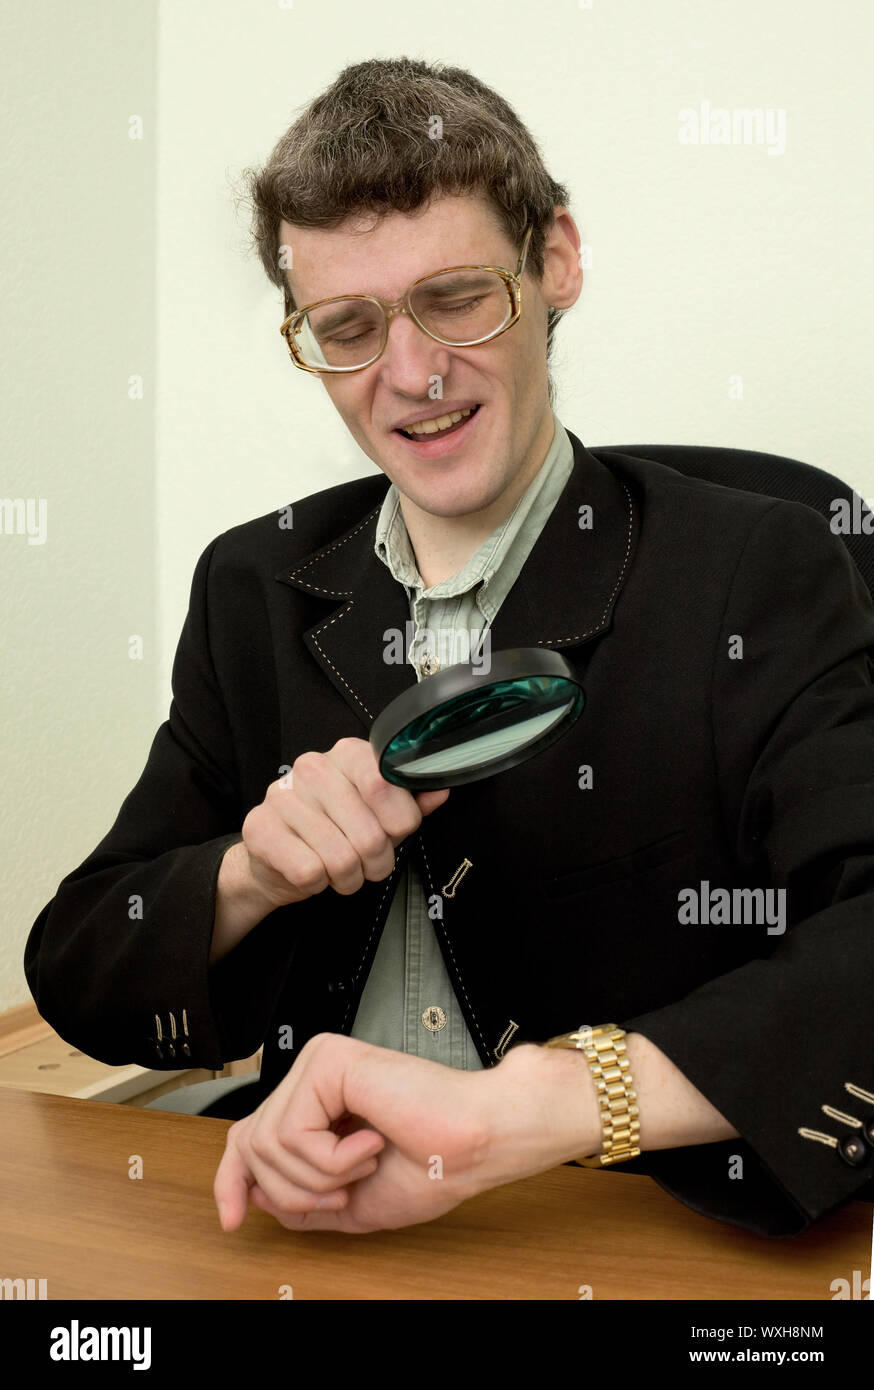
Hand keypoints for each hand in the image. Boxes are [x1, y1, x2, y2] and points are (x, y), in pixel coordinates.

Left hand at [213, 1035, 599, 1234]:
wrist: (475, 1144)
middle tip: (343, 1192)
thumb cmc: (432, 1164)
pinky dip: (331, 1158)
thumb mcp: (350, 1200)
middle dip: (292, 1191)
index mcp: (320, 1103)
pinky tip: (371, 1142)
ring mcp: (319, 1063)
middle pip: (251, 1144)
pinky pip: (292, 1130)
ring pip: (267, 1143)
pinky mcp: (328, 1060)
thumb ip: (300, 1199)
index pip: (249, 1137)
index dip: (232, 1181)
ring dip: (319, 1177)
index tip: (233, 1220)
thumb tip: (251, 1193)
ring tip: (365, 1163)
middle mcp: (314, 1076)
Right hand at [239, 737, 448, 908]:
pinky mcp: (260, 827)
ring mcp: (282, 795)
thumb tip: (440, 791)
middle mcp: (312, 767)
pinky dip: (318, 884)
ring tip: (340, 870)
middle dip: (377, 863)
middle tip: (367, 864)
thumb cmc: (335, 831)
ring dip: (349, 878)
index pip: (387, 785)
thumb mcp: (378, 815)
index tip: (393, 832)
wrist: (275, 858)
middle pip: (369, 834)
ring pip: (341, 859)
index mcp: (348, 754)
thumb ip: (410, 804)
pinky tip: (312, 871)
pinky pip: (310, 872)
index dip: (399, 822)